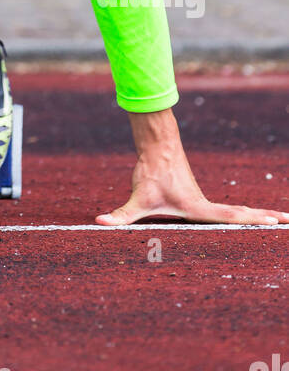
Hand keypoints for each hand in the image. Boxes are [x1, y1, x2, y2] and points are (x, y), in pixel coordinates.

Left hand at [96, 106, 288, 226]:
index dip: (252, 221)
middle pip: (240, 213)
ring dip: (255, 215)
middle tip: (288, 221)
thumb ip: (120, 215)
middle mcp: (205, 204)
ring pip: (234, 210)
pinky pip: (225, 208)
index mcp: (198, 207)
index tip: (275, 221)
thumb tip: (99, 223)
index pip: (231, 217)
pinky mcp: (197, 197)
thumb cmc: (150, 173)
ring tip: (278, 221)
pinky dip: (241, 213)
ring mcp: (203, 200)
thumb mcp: (137, 198)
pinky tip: (248, 218)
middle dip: (263, 217)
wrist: (155, 147)